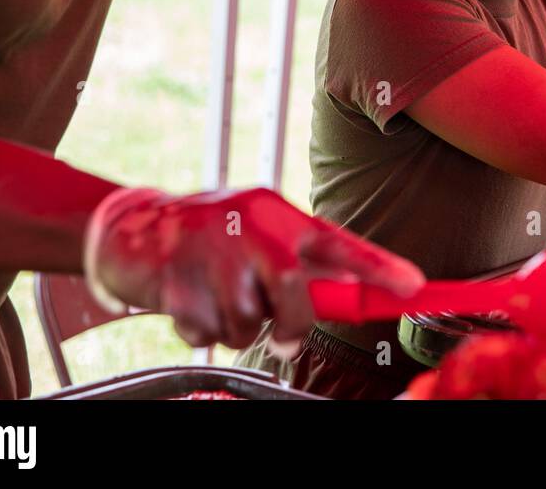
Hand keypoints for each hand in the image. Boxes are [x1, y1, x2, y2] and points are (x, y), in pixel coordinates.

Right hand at [83, 187, 424, 350]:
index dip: (378, 267)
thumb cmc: (211, 236)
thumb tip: (356, 291)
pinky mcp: (174, 279)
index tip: (414, 286)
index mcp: (278, 213)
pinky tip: (191, 303)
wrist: (131, 227)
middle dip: (290, 323)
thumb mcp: (261, 233)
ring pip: (248, 320)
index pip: (337, 243)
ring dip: (238, 327)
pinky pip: (205, 330)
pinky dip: (201, 330)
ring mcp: (209, 251)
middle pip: (292, 291)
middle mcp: (249, 226)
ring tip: (221, 302)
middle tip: (281, 329)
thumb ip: (304, 261)